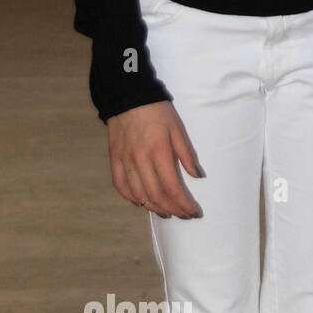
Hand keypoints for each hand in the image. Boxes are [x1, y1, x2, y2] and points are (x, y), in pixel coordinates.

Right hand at [107, 101, 202, 218]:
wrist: (128, 97)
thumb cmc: (158, 111)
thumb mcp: (177, 128)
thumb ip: (186, 153)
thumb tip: (198, 176)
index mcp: (158, 153)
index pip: (172, 188)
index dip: (184, 204)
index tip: (194, 212)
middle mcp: (140, 162)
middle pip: (156, 195)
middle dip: (173, 209)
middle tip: (184, 215)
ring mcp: (124, 162)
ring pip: (139, 195)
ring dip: (154, 207)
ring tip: (167, 212)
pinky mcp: (114, 160)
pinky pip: (121, 186)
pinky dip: (132, 198)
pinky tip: (142, 202)